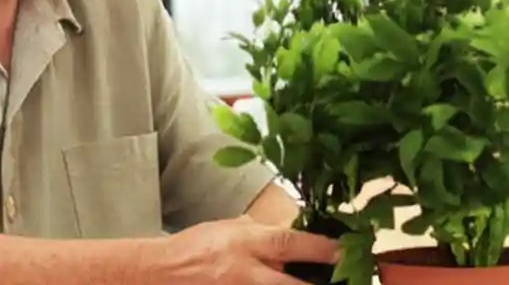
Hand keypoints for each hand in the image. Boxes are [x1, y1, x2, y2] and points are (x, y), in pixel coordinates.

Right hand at [153, 215, 339, 284]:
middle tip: (348, 281)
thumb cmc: (195, 247)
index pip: (290, 244)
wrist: (159, 273)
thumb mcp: (229, 229)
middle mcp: (245, 273)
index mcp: (246, 243)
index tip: (346, 251)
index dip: (322, 248)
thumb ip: (259, 233)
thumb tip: (288, 233)